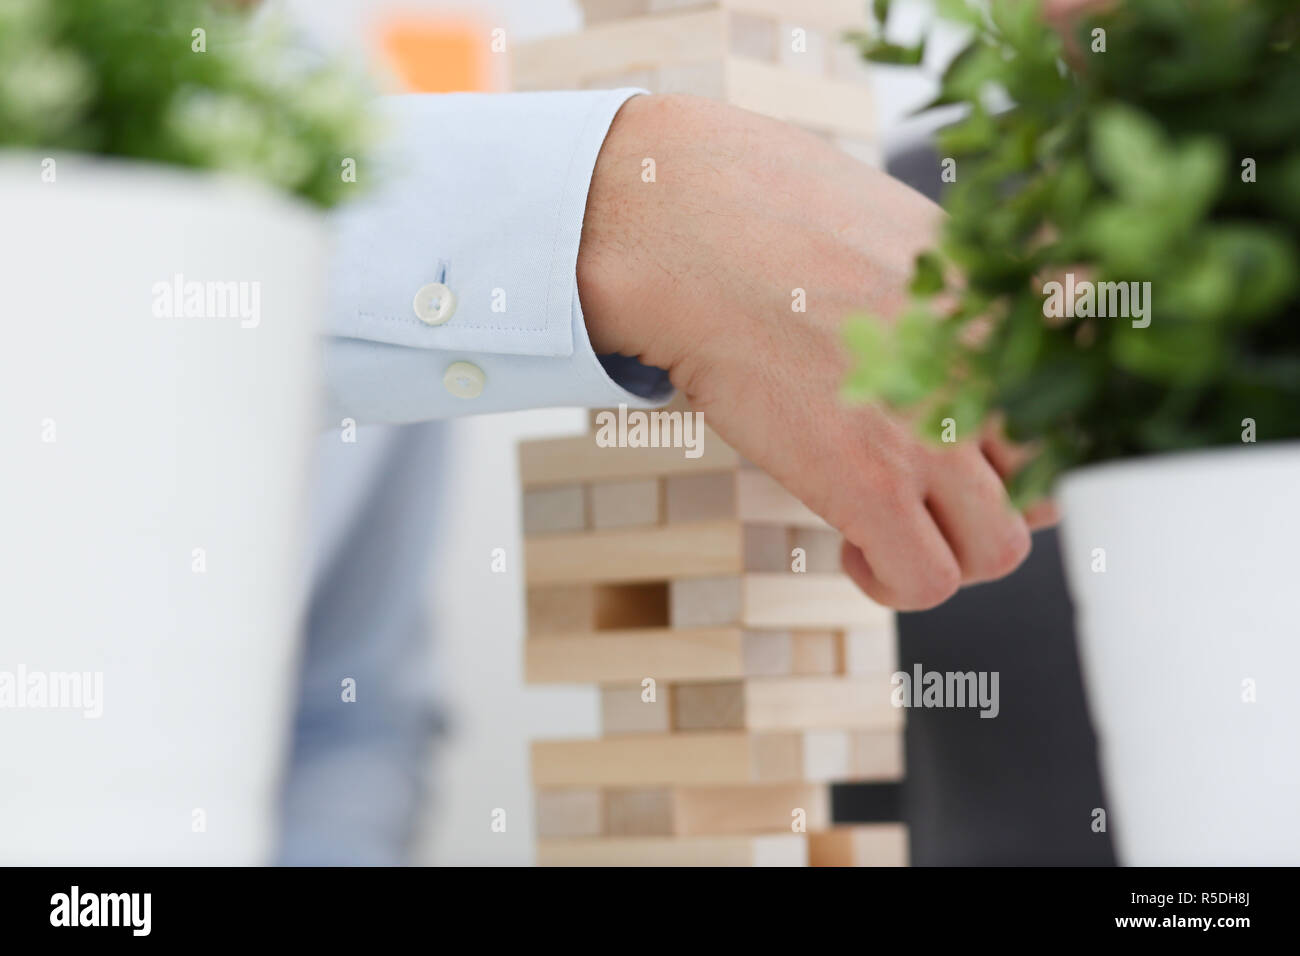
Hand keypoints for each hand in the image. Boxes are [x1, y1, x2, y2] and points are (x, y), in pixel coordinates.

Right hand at [578, 94, 1052, 609]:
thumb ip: (990, 284)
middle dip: (992, 507)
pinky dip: (891, 580)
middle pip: (1047, 494)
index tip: (981, 457)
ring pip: (998, 552)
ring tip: (893, 525)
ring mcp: (935, 436)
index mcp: (1008, 317)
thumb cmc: (786, 222)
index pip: (1083, 420)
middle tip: (932, 495)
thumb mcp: (922, 233)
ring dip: (948, 552)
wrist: (699, 237)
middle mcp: (989, 381)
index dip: (1029, 452)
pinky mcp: (870, 484)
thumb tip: (1037, 304)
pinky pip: (926, 581)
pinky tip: (851, 543)